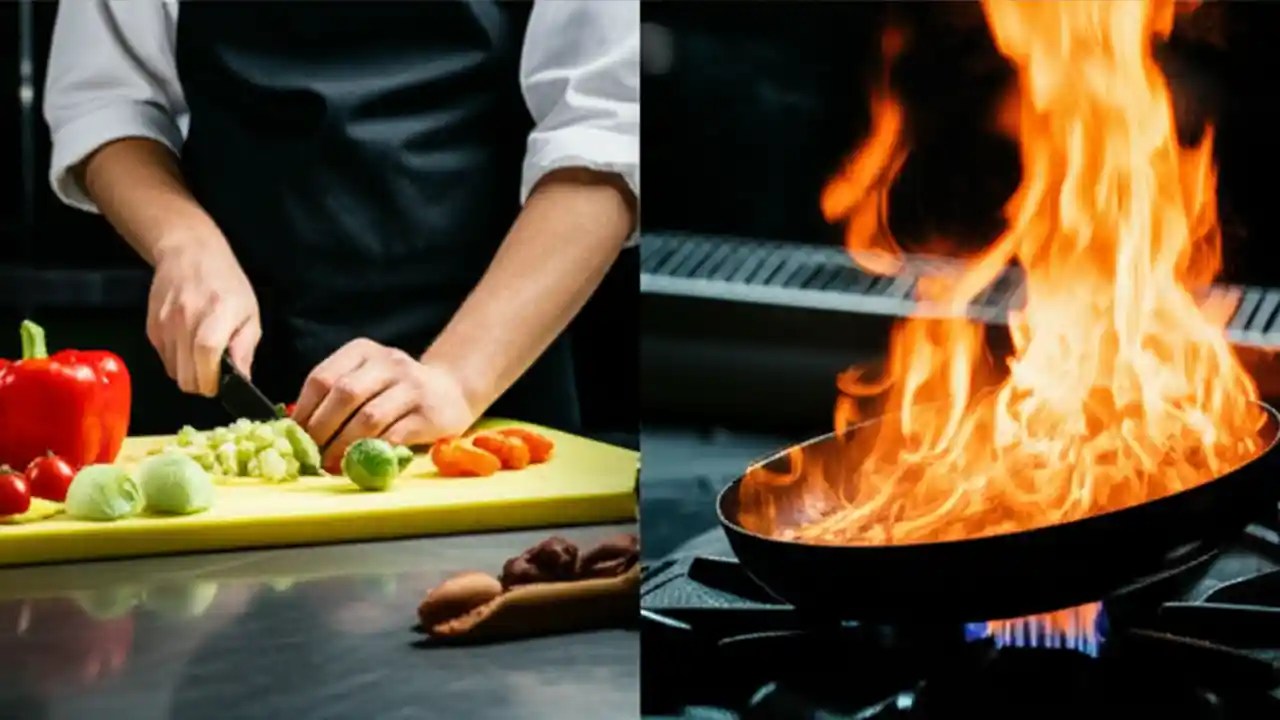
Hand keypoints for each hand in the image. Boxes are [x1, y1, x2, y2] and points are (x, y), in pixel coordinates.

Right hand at [147, 236, 260, 395]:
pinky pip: (163, 358)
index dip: (212, 380)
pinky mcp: (151, 327)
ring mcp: (164, 325)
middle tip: (213, 375)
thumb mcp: (249, 312)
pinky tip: (188, 344)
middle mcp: (185, 321)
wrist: (188, 253)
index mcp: (215, 316)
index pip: (206, 357)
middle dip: (201, 383)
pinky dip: (177, 360)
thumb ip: (245, 348)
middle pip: (186, 375)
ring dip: (188, 372)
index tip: (220, 385)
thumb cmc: (226, 283)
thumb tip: (243, 380)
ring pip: (173, 371)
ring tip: (202, 355)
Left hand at [292, 339, 476, 468]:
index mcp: (363, 351)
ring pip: (368, 417)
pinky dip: (372, 452)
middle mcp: (388, 362)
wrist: (451, 390)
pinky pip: (394, 436)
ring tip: (330, 464)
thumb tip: (296, 431)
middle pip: (344, 394)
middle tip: (310, 455)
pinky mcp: (429, 413)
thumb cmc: (395, 391)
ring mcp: (412, 386)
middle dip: (321, 429)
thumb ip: (336, 396)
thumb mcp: (366, 378)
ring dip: (343, 445)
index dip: (303, 410)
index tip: (294, 436)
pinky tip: (361, 463)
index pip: (322, 377)